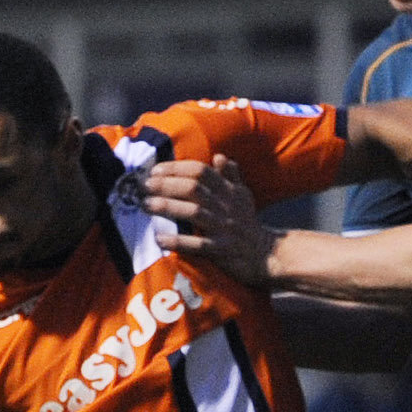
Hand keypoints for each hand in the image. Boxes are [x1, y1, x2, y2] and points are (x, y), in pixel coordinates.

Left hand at [141, 155, 274, 288]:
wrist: (267, 254)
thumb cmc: (248, 223)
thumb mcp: (243, 196)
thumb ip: (231, 176)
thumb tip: (219, 156)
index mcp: (228, 190)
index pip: (201, 172)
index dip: (177, 168)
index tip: (155, 170)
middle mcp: (225, 206)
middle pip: (194, 188)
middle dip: (166, 185)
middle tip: (143, 186)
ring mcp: (224, 228)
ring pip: (194, 212)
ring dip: (168, 207)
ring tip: (146, 205)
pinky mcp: (222, 250)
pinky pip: (198, 245)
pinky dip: (178, 241)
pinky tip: (160, 239)